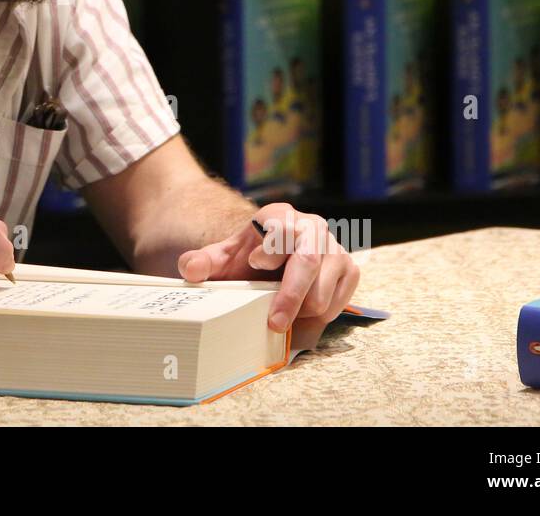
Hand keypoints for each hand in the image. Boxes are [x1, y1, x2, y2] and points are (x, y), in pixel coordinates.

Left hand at [177, 203, 360, 350]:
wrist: (274, 258)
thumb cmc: (249, 257)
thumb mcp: (223, 257)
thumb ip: (203, 262)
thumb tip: (190, 270)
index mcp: (280, 216)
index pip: (281, 228)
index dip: (270, 248)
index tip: (253, 263)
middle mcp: (313, 227)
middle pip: (307, 263)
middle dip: (290, 297)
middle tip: (273, 324)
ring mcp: (335, 249)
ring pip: (323, 289)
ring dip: (301, 312)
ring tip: (280, 318)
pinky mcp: (349, 271)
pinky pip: (337, 303)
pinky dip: (318, 317)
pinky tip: (299, 316)